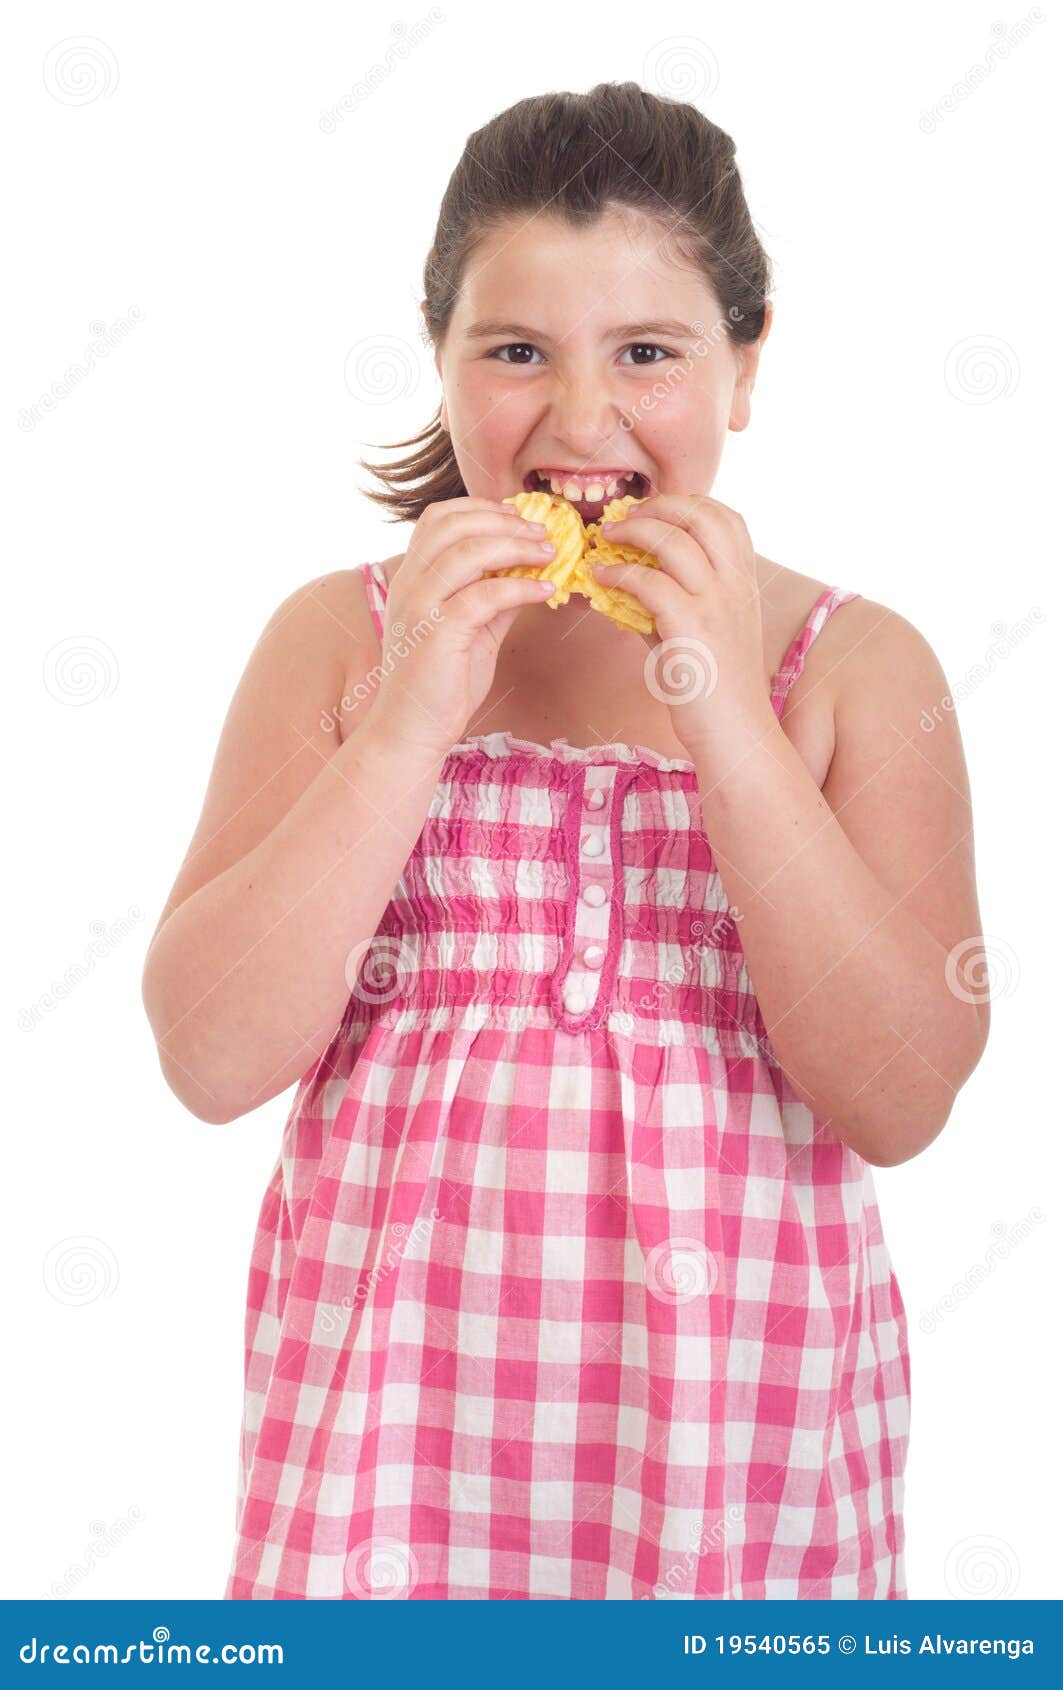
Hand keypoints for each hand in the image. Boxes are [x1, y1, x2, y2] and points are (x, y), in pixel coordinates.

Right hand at [366, 496, 556, 756]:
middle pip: (453, 524)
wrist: (411, 731)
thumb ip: (493, 598)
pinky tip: (545, 591)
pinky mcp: (436, 631)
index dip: (480, 508)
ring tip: (550, 554)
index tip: (518, 515)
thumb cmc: (441, 684)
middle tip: (543, 532)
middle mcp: (409, 584)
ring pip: (468, 551)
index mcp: (412, 578)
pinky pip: (485, 594)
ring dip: (516, 546)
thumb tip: (529, 570)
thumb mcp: (472, 630)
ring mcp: (419, 605)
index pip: (438, 518)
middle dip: (504, 521)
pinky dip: (521, 587)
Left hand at [590, 494, 777, 758]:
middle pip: (701, 514)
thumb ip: (669, 604)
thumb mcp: (701, 634)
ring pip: (674, 539)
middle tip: (625, 517)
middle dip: (658, 505)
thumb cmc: (714, 689)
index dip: (687, 504)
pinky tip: (600, 578)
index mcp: (745, 581)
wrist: (734, 732)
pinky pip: (649, 581)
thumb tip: (626, 584)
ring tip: (606, 539)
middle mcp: (736, 584)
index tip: (655, 511)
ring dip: (633, 531)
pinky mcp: (691, 626)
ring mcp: (716, 603)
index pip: (726, 517)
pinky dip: (619, 573)